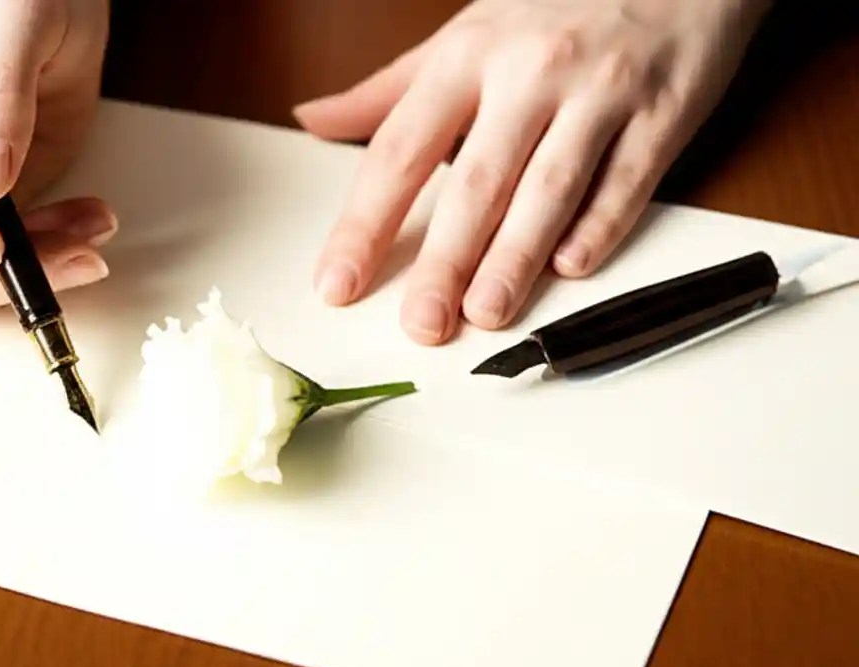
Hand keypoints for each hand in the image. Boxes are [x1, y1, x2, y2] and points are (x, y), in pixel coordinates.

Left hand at [295, 0, 773, 343]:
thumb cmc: (555, 6)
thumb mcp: (463, 34)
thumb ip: (388, 90)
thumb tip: (311, 119)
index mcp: (468, 55)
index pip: (400, 150)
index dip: (365, 223)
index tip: (338, 282)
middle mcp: (531, 72)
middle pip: (477, 181)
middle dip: (445, 259)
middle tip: (422, 323)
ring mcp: (601, 90)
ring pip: (551, 187)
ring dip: (517, 257)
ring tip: (486, 312)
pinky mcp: (665, 109)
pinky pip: (629, 178)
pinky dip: (601, 224)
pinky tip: (572, 269)